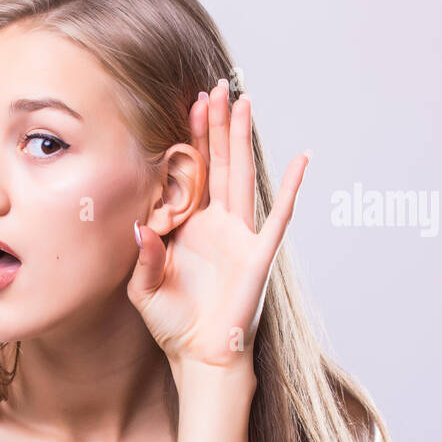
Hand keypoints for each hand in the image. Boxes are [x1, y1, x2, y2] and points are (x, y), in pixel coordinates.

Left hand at [126, 80, 309, 380]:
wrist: (200, 355)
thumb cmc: (172, 324)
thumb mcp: (143, 289)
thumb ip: (144, 258)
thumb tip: (141, 229)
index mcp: (187, 226)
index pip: (190, 172)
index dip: (190, 139)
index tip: (187, 102)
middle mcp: (215, 223)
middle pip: (217, 162)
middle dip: (216, 124)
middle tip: (216, 85)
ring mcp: (239, 235)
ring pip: (242, 175)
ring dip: (244, 140)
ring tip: (245, 102)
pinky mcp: (258, 253)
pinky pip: (278, 216)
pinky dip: (290, 187)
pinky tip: (300, 159)